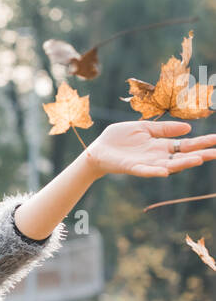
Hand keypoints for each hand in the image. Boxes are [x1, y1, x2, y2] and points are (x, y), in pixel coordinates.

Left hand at [83, 119, 215, 178]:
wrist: (99, 148)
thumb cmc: (120, 138)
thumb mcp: (144, 128)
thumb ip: (164, 129)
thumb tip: (188, 128)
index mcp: (161, 145)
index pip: (186, 144)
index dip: (202, 142)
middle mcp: (157, 156)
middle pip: (183, 156)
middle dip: (200, 154)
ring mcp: (146, 163)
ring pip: (169, 165)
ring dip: (182, 163)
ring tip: (198, 159)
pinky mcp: (133, 167)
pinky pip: (146, 171)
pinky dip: (155, 171)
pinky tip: (166, 171)